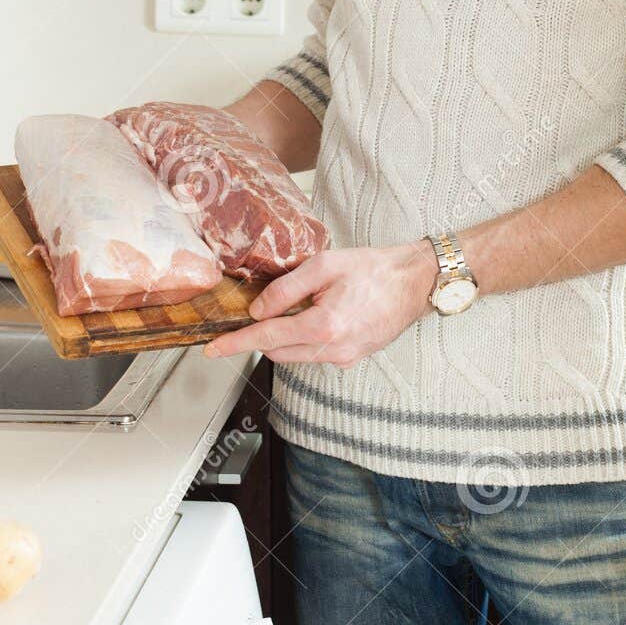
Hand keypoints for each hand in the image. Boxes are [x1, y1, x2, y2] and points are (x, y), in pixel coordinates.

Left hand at [202, 241, 437, 366]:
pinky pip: (316, 354)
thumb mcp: (324, 266)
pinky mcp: (352, 358)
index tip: (212, 349)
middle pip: (277, 351)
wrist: (414, 281)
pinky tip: (322, 314)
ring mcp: (344, 358)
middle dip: (264, 334)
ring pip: (296, 355)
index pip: (266, 339)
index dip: (235, 343)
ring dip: (287, 335)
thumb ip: (286, 288)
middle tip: (266, 307)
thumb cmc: (373, 269)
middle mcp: (333, 350)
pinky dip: (307, 338)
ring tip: (307, 304)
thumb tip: (257, 309)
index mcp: (324, 326)